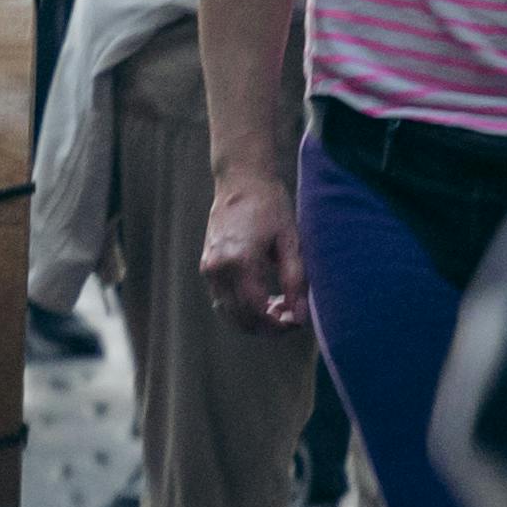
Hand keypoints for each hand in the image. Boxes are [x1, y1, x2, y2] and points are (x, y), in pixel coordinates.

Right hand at [199, 166, 307, 333]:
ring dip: (254, 319)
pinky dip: (241, 308)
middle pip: (240, 317)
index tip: (297, 323)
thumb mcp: (290, 241)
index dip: (278, 325)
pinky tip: (264, 298)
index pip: (256, 311)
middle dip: (267, 327)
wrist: (241, 179)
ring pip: (229, 313)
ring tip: (279, 306)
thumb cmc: (270, 206)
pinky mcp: (207, 265)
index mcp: (240, 261)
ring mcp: (208, 267)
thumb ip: (295, 281)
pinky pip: (222, 299)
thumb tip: (300, 316)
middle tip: (291, 317)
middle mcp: (218, 268)